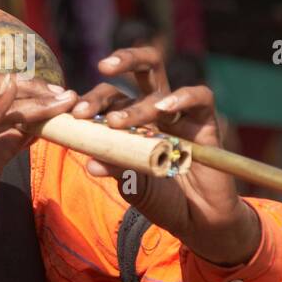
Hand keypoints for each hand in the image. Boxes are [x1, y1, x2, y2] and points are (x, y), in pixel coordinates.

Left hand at [69, 46, 260, 266]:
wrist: (197, 221)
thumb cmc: (162, 200)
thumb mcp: (134, 187)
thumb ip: (116, 170)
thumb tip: (90, 163)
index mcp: (133, 121)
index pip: (112, 96)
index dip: (93, 99)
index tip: (76, 113)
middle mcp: (155, 112)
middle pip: (141, 69)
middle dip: (122, 61)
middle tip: (102, 69)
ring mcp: (180, 116)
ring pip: (162, 83)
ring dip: (137, 105)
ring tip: (117, 125)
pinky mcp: (205, 124)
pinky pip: (201, 98)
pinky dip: (183, 98)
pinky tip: (166, 108)